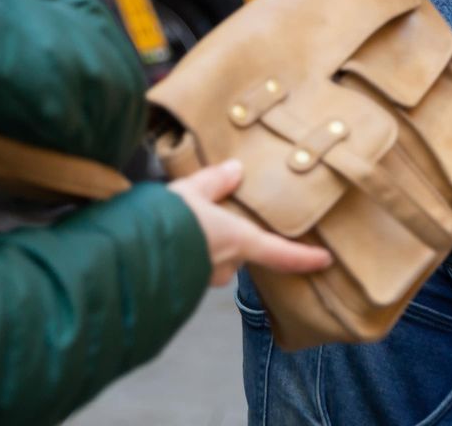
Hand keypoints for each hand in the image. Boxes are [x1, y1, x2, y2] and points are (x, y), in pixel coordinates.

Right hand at [169, 160, 333, 286]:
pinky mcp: (182, 282)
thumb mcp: (191, 191)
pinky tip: (172, 236)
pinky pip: (195, 264)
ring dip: (208, 242)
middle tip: (218, 212)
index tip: (324, 260)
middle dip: (233, 234)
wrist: (126, 255)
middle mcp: (225, 265)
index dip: (304, 258)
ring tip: (187, 219)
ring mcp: (203, 278)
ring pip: (217, 258)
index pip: (280, 254)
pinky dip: (190, 251)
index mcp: (237, 240)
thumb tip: (235, 169)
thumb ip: (214, 182)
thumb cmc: (164, 222)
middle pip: (242, 250)